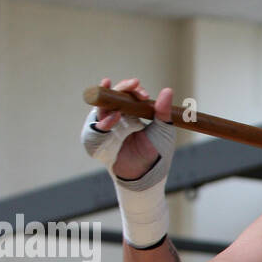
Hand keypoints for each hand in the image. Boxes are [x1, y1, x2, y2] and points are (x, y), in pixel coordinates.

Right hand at [80, 77, 177, 248]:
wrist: (149, 177)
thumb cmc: (157, 155)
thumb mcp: (163, 131)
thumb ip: (163, 112)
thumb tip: (167, 90)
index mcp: (131, 114)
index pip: (126, 95)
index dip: (131, 89)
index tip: (142, 90)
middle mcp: (116, 119)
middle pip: (111, 97)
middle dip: (121, 89)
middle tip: (134, 85)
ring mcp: (106, 131)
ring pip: (100, 110)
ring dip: (108, 103)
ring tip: (121, 104)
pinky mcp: (99, 144)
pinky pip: (94, 132)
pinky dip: (102, 125)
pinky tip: (112, 121)